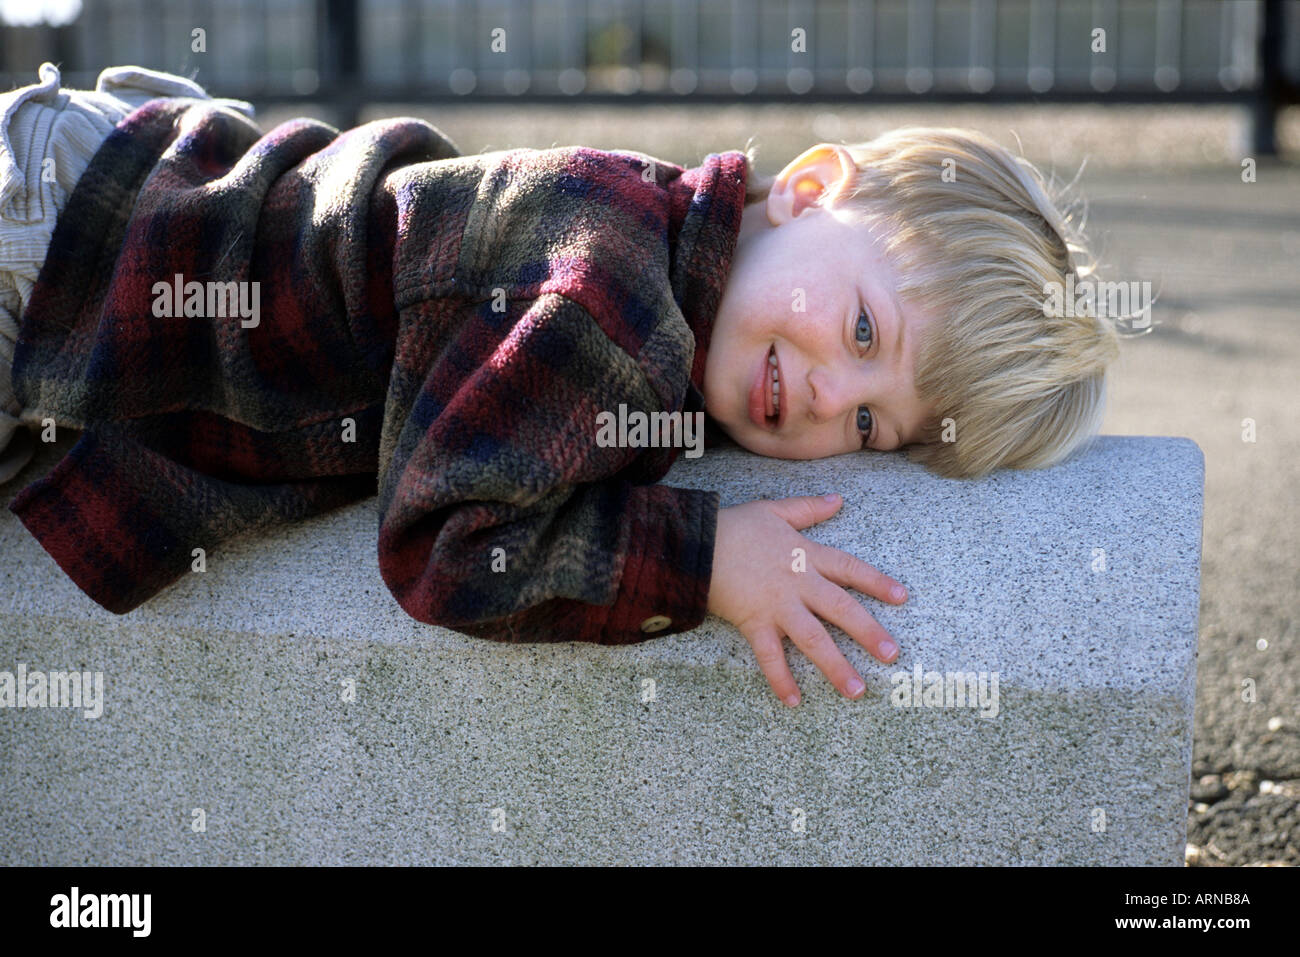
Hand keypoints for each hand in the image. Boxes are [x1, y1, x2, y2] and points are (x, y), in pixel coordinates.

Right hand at [706, 493, 907, 706]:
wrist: (697, 542)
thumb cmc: (735, 526)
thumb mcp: (774, 510)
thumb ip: (808, 508)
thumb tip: (837, 499)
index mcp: (806, 555)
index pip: (850, 569)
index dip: (877, 583)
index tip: (902, 598)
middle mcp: (799, 583)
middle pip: (841, 609)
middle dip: (868, 632)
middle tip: (891, 655)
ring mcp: (778, 606)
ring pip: (813, 639)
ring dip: (835, 666)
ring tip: (856, 690)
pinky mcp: (754, 623)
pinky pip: (770, 656)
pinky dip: (781, 679)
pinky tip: (794, 701)